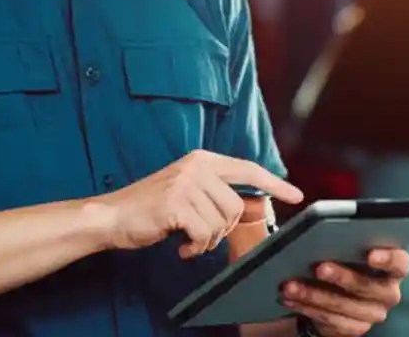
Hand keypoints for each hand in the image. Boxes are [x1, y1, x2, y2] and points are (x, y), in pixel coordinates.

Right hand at [97, 150, 302, 258]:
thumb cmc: (150, 208)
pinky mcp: (176, 204)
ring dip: (206, 240)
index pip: (247, 169)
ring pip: (221, 222)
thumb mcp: (185, 189)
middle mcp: (196, 167)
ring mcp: (186, 183)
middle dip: (222, 229)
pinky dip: (195, 248)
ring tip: (187, 239)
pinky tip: (180, 247)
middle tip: (200, 235)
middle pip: (236, 206)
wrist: (112, 216)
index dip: (274, 182)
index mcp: (202, 160)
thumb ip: (213, 190)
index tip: (296, 194)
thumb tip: (248, 205)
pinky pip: (204, 234)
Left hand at [279, 248, 408, 335]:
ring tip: (290, 284)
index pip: (400, 263)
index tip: (369, 254)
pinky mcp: (354, 329)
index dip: (388, 259)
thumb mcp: (348, 245)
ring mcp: (372, 314)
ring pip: (344, 306)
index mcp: (394, 268)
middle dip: (342, 277)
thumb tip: (323, 221)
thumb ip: (346, 235)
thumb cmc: (345, 258)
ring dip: (314, 295)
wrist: (339, 293)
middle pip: (369, 287)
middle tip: (318, 267)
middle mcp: (388, 293)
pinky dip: (306, 307)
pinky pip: (329, 320)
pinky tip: (290, 297)